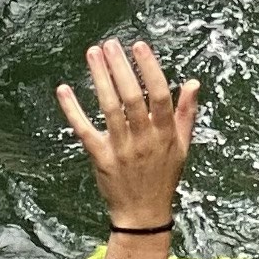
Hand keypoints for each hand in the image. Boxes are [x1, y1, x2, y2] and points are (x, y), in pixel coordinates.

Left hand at [58, 36, 198, 236]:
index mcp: (165, 133)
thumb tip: (193, 82)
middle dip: (120, 68)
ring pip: (109, 109)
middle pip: (132, 98)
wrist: (143, 215)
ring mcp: (121, 149)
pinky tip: (64, 90)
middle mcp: (143, 139)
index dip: (150, 68)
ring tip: (93, 53)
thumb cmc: (163, 176)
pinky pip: (85, 131)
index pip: (160, 95)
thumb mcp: (182, 146)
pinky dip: (73, 110)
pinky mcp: (101, 158)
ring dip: (100, 79)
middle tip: (110, 43)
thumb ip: (187, 113)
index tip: (139, 46)